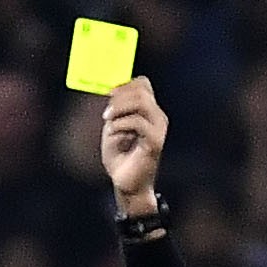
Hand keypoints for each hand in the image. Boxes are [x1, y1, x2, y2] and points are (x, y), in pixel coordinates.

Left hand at [101, 77, 167, 206]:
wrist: (125, 183)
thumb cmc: (120, 157)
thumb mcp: (113, 125)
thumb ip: (116, 108)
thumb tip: (112, 90)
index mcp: (148, 112)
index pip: (143, 83)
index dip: (124, 84)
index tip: (109, 96)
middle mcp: (157, 118)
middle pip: (142, 89)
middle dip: (120, 96)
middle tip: (107, 112)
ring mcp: (158, 129)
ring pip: (142, 102)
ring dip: (120, 108)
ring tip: (109, 121)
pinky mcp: (155, 142)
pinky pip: (138, 122)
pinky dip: (121, 124)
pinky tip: (114, 133)